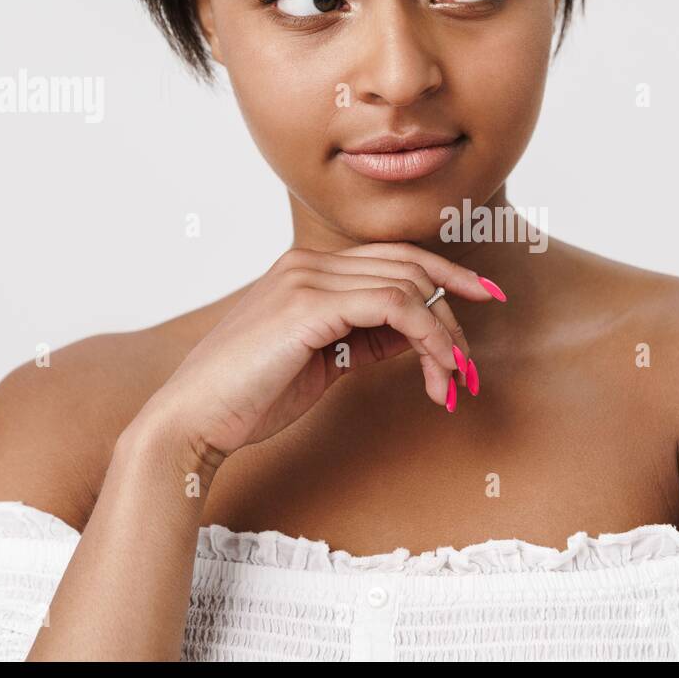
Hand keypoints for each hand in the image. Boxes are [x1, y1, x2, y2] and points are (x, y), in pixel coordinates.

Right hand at [144, 242, 503, 458]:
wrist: (194, 419)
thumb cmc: (252, 397)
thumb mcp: (325, 362)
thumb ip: (368, 338)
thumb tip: (421, 332)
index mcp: (308, 271)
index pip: (394, 258)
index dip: (445, 274)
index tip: (484, 297)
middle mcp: (308, 263)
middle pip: (409, 265)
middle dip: (455, 306)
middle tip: (473, 358)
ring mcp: (308, 279)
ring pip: (407, 286)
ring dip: (444, 336)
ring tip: (455, 380)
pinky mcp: (310, 305)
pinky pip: (394, 306)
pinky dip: (428, 337)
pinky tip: (436, 372)